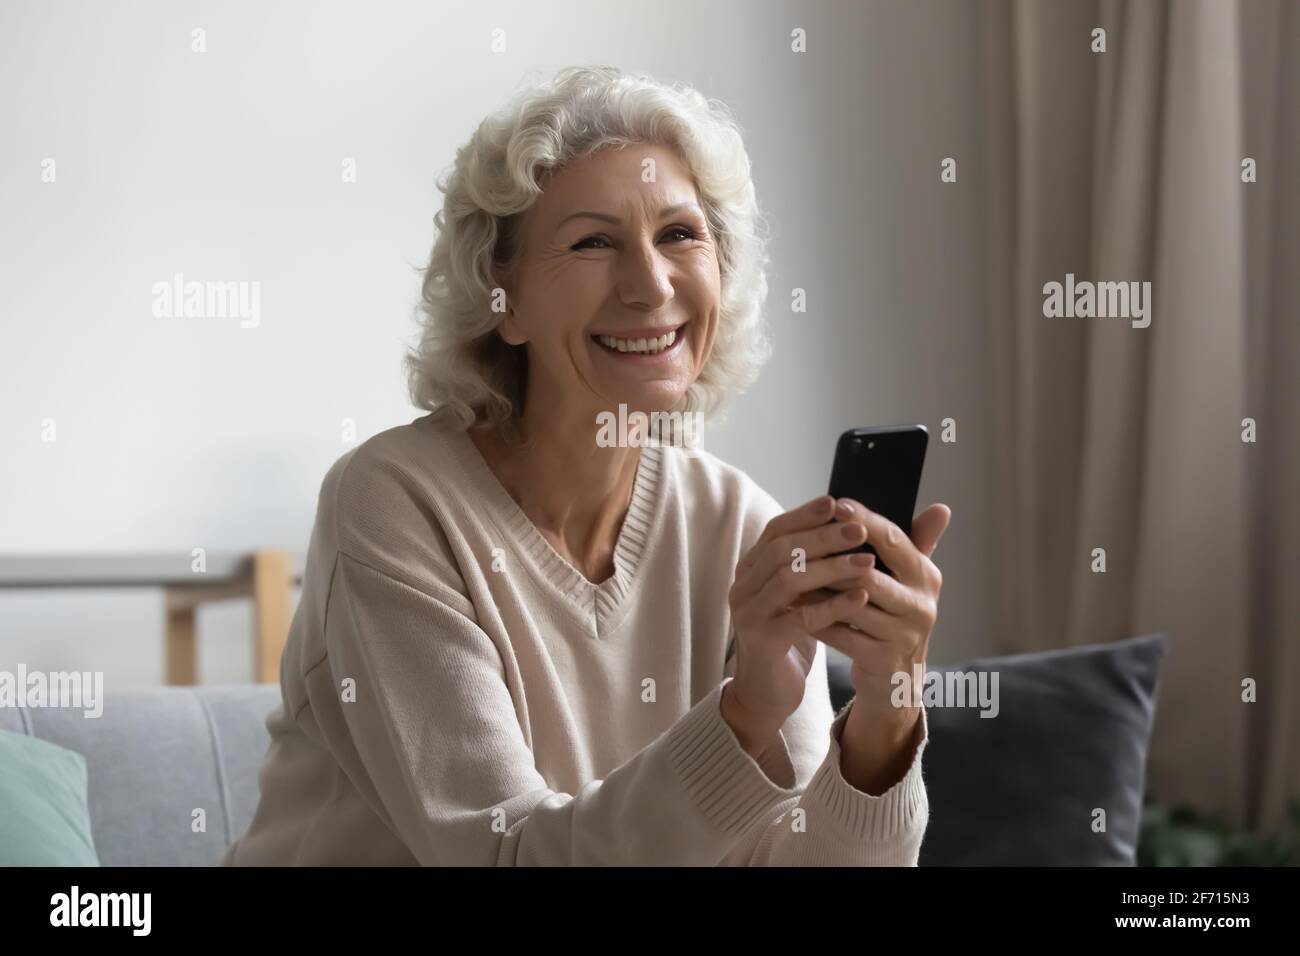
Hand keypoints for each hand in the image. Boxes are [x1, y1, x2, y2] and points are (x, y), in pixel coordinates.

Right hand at [724, 495, 877, 748]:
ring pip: (789, 580)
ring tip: (867, 563)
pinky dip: (833, 606)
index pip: (775, 530)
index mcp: (751, 568)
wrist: (766, 691)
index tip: (838, 502)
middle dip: (823, 537)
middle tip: (859, 530)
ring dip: (832, 568)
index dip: (805, 515)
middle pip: (782, 550)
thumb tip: (849, 523)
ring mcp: (749, 614)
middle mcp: (743, 586)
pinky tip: (861, 599)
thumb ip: (815, 561)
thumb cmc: (788, 634)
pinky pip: (800, 619)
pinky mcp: (763, 642)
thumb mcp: (799, 594)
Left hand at [816, 499, 949, 718]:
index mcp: (926, 577)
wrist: (896, 679)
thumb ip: (918, 542)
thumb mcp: (910, 580)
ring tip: (790, 574)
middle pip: (870, 572)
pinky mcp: (883, 659)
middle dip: (833, 557)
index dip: (864, 521)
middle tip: (800, 542)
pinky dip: (817, 619)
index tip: (835, 504)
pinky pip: (842, 635)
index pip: (894, 540)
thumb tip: (942, 508)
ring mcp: (904, 635)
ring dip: (819, 588)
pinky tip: (795, 608)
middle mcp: (921, 605)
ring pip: (853, 604)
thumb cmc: (895, 616)